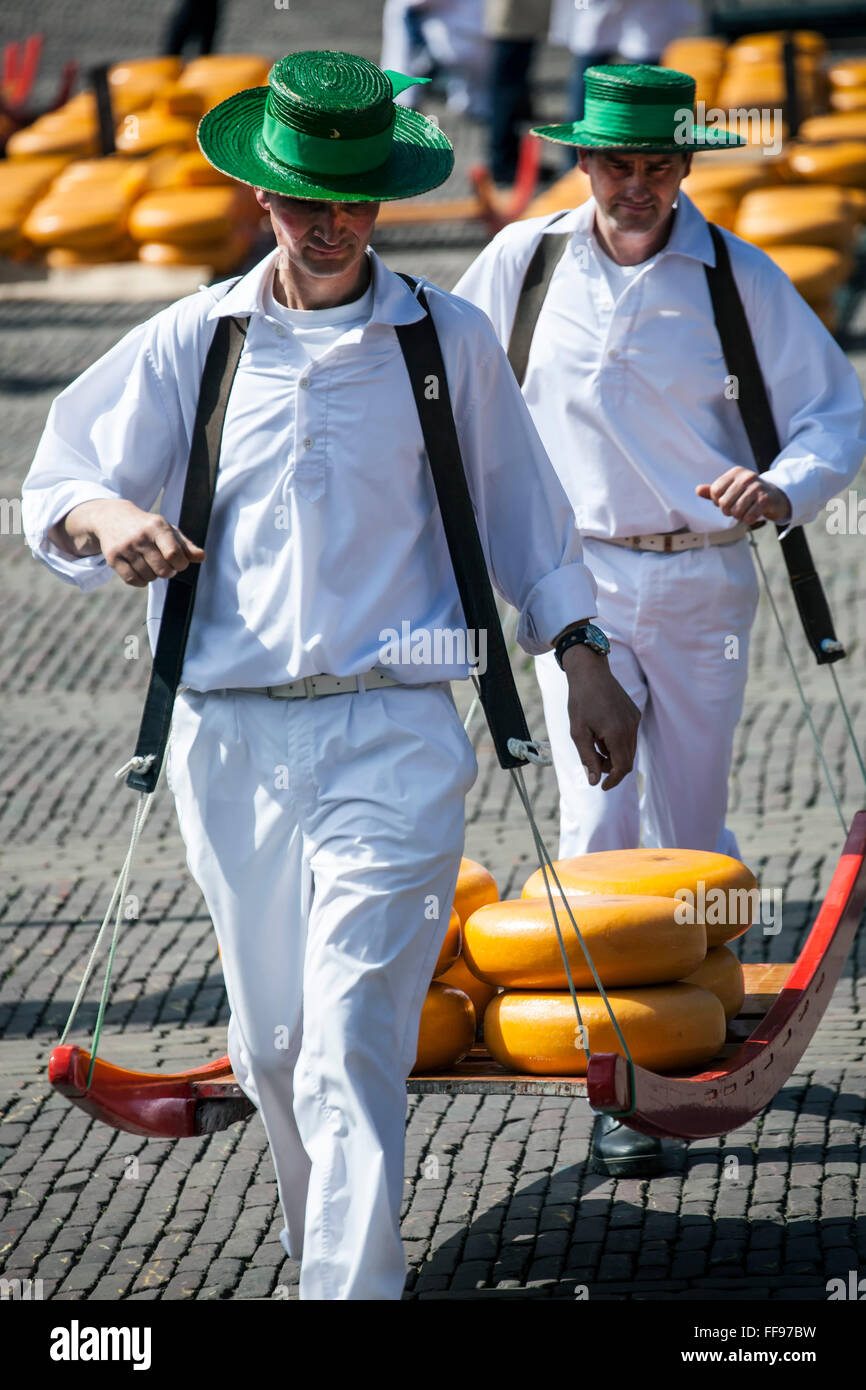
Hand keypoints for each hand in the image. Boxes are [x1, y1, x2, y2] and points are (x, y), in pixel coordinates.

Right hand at [51, 498, 205, 587]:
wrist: (112, 517)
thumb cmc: (146, 526)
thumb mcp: (167, 530)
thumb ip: (186, 545)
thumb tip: (202, 557)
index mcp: (157, 526)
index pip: (174, 554)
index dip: (181, 564)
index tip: (178, 562)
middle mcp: (140, 536)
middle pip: (163, 570)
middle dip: (168, 572)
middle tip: (165, 564)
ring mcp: (125, 548)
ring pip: (149, 577)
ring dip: (154, 575)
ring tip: (150, 563)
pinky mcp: (113, 558)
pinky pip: (133, 581)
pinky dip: (141, 581)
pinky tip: (141, 570)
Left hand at [561, 644, 639, 789]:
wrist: (590, 671)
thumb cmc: (580, 700)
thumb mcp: (578, 732)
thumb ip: (588, 758)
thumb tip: (594, 782)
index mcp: (617, 733)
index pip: (622, 767)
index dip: (613, 780)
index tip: (602, 786)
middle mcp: (631, 727)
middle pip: (626, 760)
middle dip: (610, 766)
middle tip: (592, 761)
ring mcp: (635, 719)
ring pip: (628, 748)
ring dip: (613, 753)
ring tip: (594, 741)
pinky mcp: (634, 713)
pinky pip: (629, 735)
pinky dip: (617, 741)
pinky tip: (601, 730)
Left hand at [696, 468, 790, 524]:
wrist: (775, 496)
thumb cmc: (749, 494)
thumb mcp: (731, 489)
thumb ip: (713, 491)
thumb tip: (698, 490)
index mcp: (735, 473)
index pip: (714, 492)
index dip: (718, 501)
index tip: (729, 500)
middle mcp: (746, 477)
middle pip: (723, 503)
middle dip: (728, 511)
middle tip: (738, 507)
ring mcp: (756, 487)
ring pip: (735, 511)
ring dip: (739, 516)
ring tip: (746, 510)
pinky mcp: (765, 499)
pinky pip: (748, 517)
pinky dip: (749, 519)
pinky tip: (754, 513)